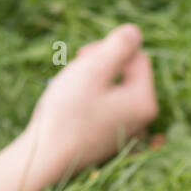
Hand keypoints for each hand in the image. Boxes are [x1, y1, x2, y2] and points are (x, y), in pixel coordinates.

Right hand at [24, 23, 158, 177]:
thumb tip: (134, 32)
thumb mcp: (94, 68)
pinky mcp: (109, 143)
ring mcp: (127, 135)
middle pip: (127, 75)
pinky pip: (105, 111)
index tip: (82, 57)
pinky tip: (70, 111)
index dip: (109, 49)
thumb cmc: (68, 112)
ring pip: (113, 92)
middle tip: (74, 72)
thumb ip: (120, 45)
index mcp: (145, 102)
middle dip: (101, 67)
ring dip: (92, 84)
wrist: (45, 158)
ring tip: (69, 92)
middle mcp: (143, 122)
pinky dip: (89, 104)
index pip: (137, 57)